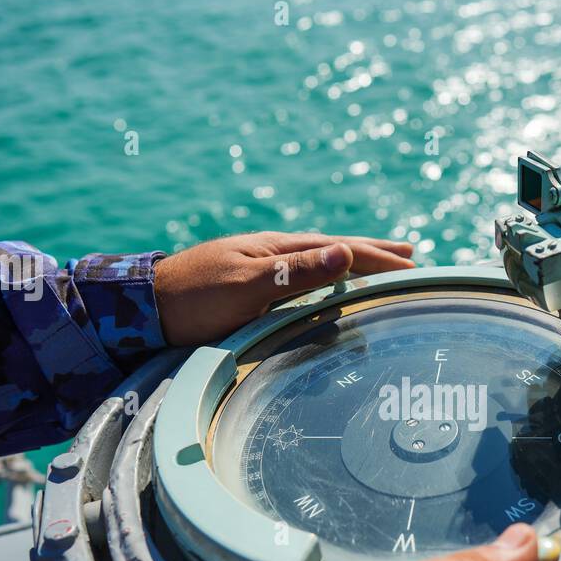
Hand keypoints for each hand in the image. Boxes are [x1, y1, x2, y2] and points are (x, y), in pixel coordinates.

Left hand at [152, 231, 414, 345]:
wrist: (143, 310)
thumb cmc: (194, 299)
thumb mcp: (249, 286)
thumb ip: (297, 272)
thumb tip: (346, 253)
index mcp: (279, 250)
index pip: (343, 251)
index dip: (380, 259)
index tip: (416, 267)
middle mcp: (275, 254)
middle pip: (336, 251)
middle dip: (376, 254)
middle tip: (413, 257)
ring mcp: (263, 270)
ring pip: (321, 263)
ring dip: (355, 263)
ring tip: (380, 265)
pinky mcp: (251, 289)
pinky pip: (304, 279)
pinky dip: (328, 278)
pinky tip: (328, 285)